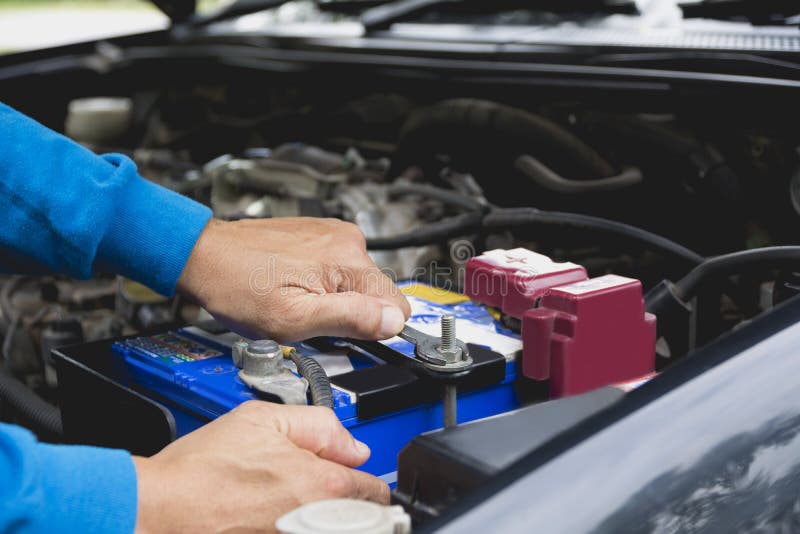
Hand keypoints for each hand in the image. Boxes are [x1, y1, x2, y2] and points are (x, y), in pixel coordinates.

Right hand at [133, 401, 388, 532]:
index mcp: (324, 485)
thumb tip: (351, 445)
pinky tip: (271, 518)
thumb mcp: (264, 419)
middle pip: (359, 518)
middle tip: (315, 491)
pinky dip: (297, 527)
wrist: (161, 507)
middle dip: (347, 503)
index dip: (364, 478)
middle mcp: (317, 523)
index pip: (374, 490)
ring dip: (322, 519)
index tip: (354, 477)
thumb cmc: (203, 469)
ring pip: (331, 529)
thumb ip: (319, 426)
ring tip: (288, 504)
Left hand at [177, 217, 410, 341]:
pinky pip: (339, 269)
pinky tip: (294, 285)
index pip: (397, 306)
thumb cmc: (239, 288)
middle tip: (309, 317)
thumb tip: (393, 322)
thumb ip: (350, 319)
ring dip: (334, 298)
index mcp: (348, 260)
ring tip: (297, 299)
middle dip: (349, 313)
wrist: (205, 257)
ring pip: (357, 283)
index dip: (372, 328)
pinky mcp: (320, 233)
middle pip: (376, 294)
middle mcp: (347, 240)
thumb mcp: (294, 319)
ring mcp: (333, 233)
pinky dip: (322, 283)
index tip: (343, 332)